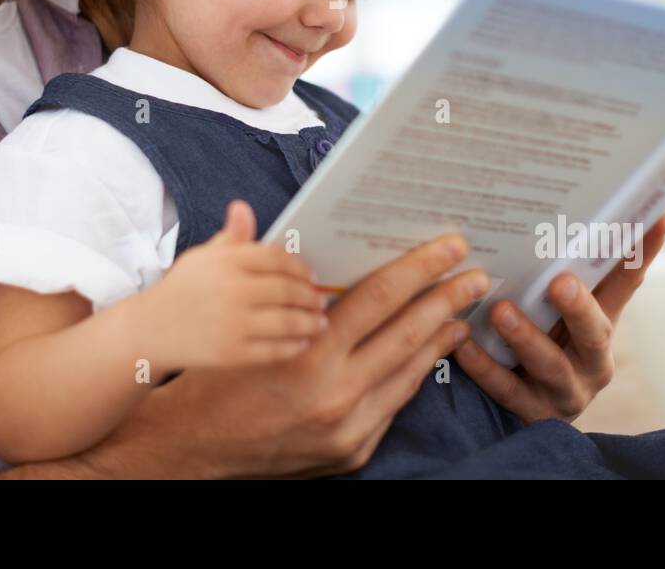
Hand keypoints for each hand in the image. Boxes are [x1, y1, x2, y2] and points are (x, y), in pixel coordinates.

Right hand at [51, 230, 484, 477]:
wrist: (188, 452)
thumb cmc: (208, 378)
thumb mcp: (229, 318)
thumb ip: (248, 264)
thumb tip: (248, 211)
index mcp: (307, 353)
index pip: (379, 299)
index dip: (419, 268)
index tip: (450, 246)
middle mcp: (335, 394)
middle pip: (407, 335)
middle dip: (447, 299)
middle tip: (477, 272)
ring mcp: (347, 429)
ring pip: (409, 373)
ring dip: (441, 337)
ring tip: (464, 308)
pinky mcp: (351, 452)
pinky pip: (394, 404)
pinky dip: (415, 373)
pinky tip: (430, 352)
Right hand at [142, 199, 326, 368]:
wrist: (149, 330)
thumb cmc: (182, 289)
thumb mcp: (202, 257)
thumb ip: (231, 237)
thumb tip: (242, 206)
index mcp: (226, 261)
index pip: (277, 258)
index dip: (299, 267)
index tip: (311, 275)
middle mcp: (231, 289)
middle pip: (286, 289)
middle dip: (309, 295)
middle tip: (321, 298)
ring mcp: (233, 323)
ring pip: (287, 321)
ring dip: (309, 321)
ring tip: (319, 321)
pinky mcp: (233, 353)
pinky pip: (275, 349)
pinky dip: (295, 345)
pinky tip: (303, 341)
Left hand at [453, 211, 664, 423]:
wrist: (529, 406)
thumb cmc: (546, 340)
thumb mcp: (565, 308)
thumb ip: (573, 270)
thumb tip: (582, 211)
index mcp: (602, 326)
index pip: (627, 284)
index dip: (642, 253)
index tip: (656, 217)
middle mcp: (591, 361)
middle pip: (594, 334)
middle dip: (579, 308)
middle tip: (560, 281)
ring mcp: (563, 391)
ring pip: (549, 366)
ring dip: (526, 337)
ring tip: (501, 311)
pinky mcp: (530, 413)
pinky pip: (506, 389)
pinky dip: (484, 366)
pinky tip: (463, 343)